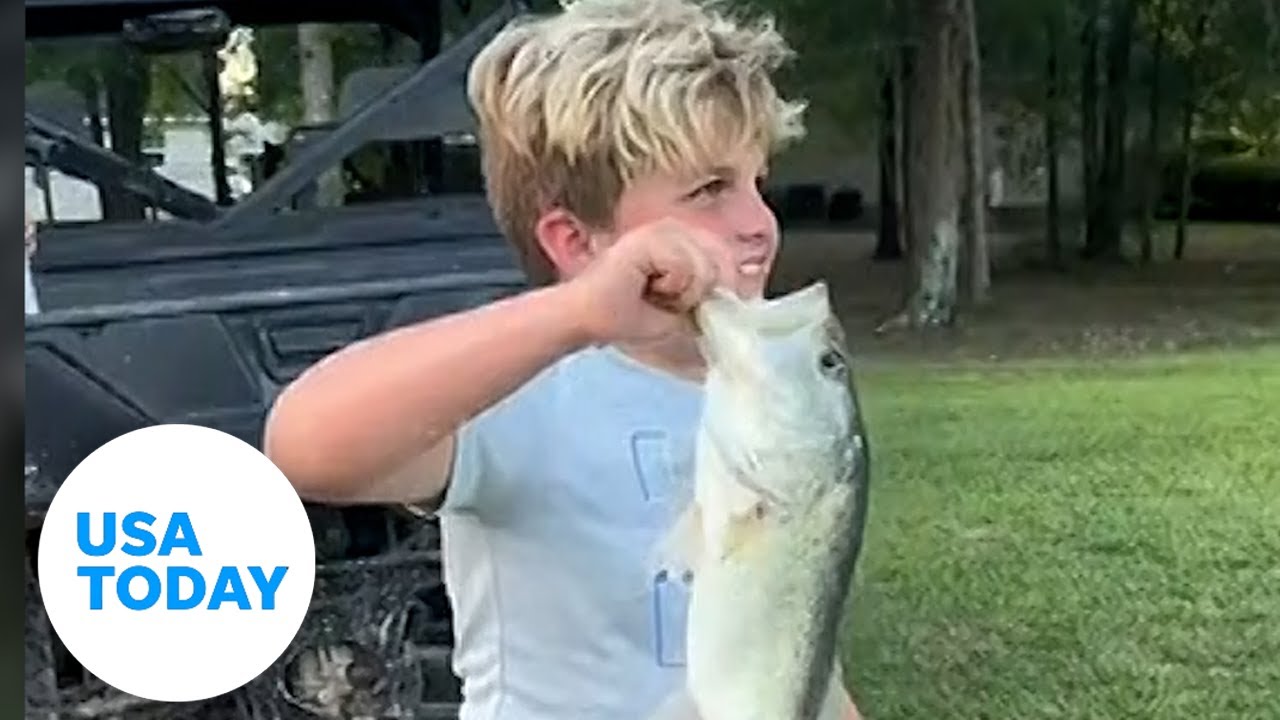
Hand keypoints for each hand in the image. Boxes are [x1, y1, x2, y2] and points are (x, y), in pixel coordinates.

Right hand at [565, 218, 720, 344]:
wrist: (590, 320)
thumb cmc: (631, 316)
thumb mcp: (686, 307)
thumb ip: (714, 293)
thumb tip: (748, 285)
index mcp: (684, 239)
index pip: (727, 257)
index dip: (721, 286)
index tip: (687, 304)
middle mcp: (675, 228)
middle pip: (722, 262)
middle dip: (699, 293)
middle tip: (665, 300)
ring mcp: (661, 229)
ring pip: (705, 267)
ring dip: (682, 294)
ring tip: (654, 293)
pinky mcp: (649, 238)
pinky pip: (684, 268)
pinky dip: (670, 287)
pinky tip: (646, 287)